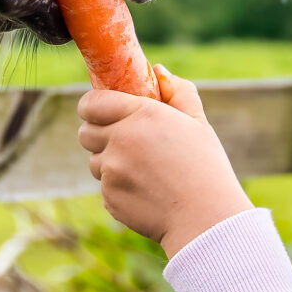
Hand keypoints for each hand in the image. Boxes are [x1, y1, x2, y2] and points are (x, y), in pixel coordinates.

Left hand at [77, 68, 250, 256]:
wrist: (206, 220)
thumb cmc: (206, 167)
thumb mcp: (198, 123)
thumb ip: (178, 92)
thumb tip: (158, 72)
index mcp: (141, 114)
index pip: (91, 103)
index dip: (93, 106)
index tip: (103, 111)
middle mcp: (120, 140)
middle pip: (85, 132)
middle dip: (100, 134)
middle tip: (125, 141)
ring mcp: (112, 171)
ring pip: (95, 162)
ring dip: (110, 162)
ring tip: (144, 170)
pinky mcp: (110, 198)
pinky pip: (105, 187)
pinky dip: (119, 188)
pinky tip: (146, 191)